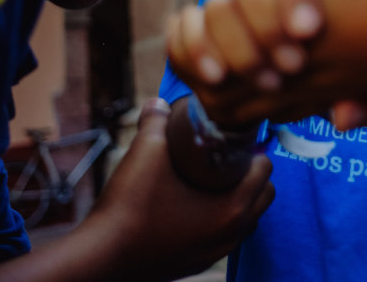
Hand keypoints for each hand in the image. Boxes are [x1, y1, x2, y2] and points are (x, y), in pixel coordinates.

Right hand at [80, 99, 274, 279]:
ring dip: (238, 199)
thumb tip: (160, 102)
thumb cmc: (129, 206)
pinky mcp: (198, 264)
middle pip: (262, 197)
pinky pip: (224, 237)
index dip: (253, 150)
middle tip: (226, 158)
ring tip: (212, 180)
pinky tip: (192, 205)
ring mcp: (215, 253)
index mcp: (231, 208)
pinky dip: (219, 219)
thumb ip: (157, 120)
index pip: (265, 172)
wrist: (101, 257)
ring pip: (245, 220)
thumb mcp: (145, 151)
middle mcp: (231, 235)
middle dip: (251, 175)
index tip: (235, 140)